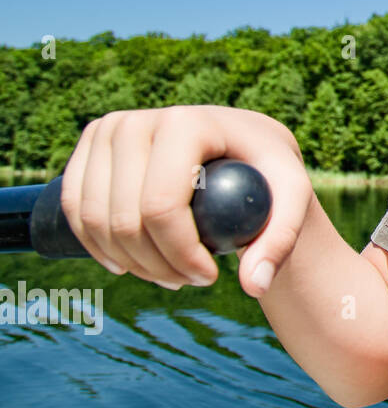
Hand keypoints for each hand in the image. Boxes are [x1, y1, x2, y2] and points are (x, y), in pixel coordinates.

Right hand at [60, 105, 312, 297]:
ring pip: (94, 219)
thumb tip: (255, 286)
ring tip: (170, 274)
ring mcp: (107, 130)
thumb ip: (281, 242)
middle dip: (156, 265)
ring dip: (128, 262)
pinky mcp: (89, 146)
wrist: (243, 147)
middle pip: (125, 218)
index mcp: (186, 123)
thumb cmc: (269, 173)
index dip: (179, 254)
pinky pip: (75, 209)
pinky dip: (98, 246)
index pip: (161, 205)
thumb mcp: (292, 200)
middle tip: (192, 280)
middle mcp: (137, 121)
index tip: (209, 276)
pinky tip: (127, 264)